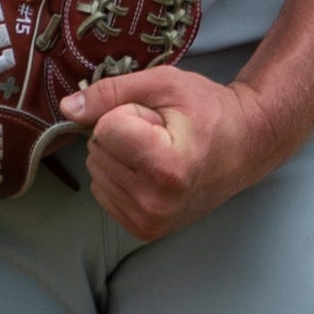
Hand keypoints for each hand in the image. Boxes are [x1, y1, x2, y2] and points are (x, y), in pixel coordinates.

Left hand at [65, 67, 285, 240]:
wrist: (246, 145)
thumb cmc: (210, 110)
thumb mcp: (165, 84)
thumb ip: (112, 91)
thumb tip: (67, 108)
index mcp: (166, 167)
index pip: (105, 129)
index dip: (129, 113)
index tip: (161, 119)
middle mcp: (156, 202)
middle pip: (97, 151)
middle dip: (123, 134)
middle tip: (162, 134)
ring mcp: (150, 221)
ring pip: (96, 172)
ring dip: (121, 156)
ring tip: (159, 152)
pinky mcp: (144, 229)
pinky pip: (103, 192)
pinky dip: (122, 176)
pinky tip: (153, 171)